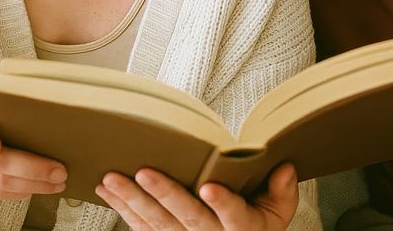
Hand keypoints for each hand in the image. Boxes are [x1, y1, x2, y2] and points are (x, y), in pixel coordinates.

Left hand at [95, 162, 298, 229]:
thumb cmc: (257, 227)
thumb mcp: (277, 213)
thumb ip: (282, 191)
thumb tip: (284, 167)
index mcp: (242, 229)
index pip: (234, 216)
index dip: (222, 202)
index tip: (209, 187)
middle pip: (186, 218)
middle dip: (164, 194)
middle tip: (144, 173)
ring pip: (157, 224)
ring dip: (132, 201)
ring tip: (112, 179)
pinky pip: (142, 229)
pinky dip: (123, 210)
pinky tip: (108, 192)